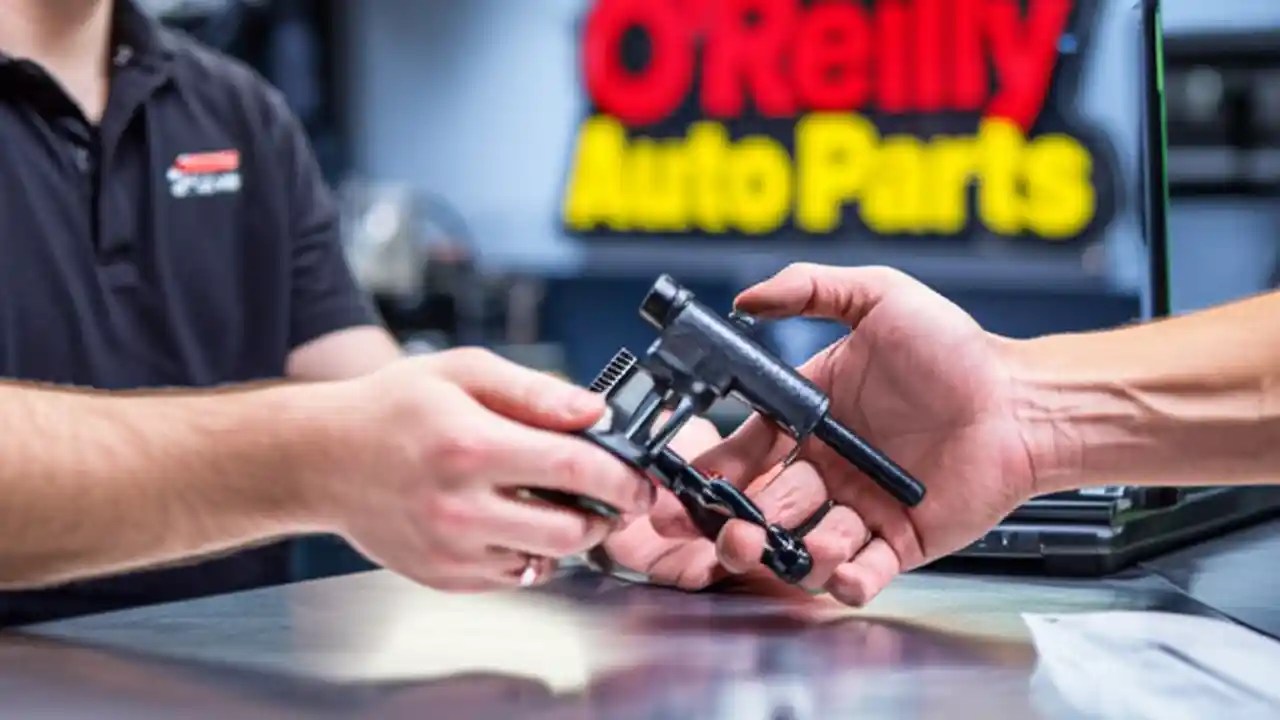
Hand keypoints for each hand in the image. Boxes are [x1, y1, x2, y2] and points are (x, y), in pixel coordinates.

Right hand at [311, 349, 653, 591]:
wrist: (323, 458)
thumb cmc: (392, 408)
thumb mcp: (464, 372)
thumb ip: (535, 391)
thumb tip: (595, 411)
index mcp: (471, 446)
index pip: (575, 469)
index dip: (623, 478)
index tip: (641, 481)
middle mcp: (461, 506)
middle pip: (571, 529)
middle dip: (605, 514)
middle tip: (610, 495)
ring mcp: (452, 549)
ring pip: (548, 558)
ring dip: (566, 534)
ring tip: (551, 500)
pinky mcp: (445, 577)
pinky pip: (515, 577)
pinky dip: (528, 552)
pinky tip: (512, 520)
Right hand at [663, 263, 1038, 604]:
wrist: (1023, 403)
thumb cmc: (959, 351)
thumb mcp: (881, 297)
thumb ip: (810, 290)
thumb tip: (747, 297)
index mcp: (814, 419)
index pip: (750, 448)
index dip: (722, 466)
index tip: (701, 479)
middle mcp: (831, 467)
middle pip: (768, 505)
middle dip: (744, 521)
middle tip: (738, 527)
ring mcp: (863, 508)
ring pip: (807, 543)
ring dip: (794, 550)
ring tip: (804, 540)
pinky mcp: (900, 542)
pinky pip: (862, 572)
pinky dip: (846, 580)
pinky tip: (842, 569)